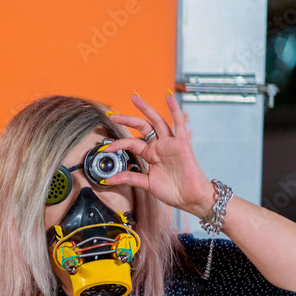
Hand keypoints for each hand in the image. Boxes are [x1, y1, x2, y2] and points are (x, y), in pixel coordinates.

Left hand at [102, 92, 215, 218]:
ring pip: (157, 121)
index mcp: (151, 154)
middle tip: (113, 115)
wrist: (191, 198)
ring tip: (135, 98)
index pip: (132, 143)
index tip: (105, 148)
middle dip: (127, 119)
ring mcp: (170, 143)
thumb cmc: (173, 191)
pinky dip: (174, 110)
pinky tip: (169, 97)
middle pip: (142, 127)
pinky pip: (179, 124)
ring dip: (146, 109)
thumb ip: (129, 178)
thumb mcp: (146, 184)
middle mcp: (159, 146)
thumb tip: (108, 180)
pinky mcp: (182, 143)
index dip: (118, 144)